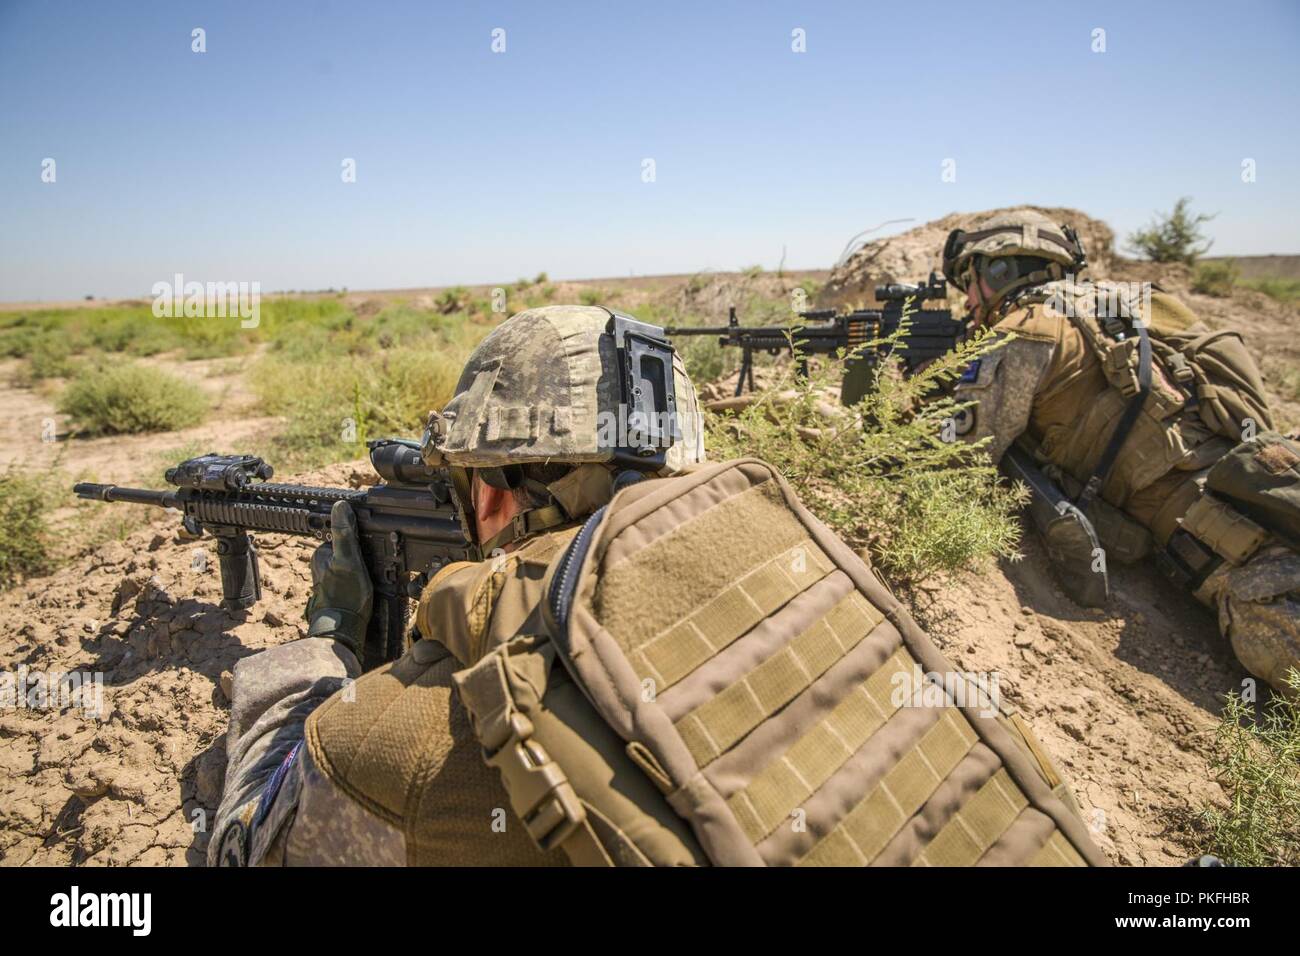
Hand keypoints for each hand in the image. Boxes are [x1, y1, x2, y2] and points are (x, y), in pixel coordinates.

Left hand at [305, 500, 372, 656]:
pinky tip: (370, 585)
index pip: (344, 535)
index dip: (360, 537)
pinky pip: (352, 577)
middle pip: (348, 549)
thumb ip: (344, 534)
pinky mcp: (338, 591)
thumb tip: (340, 506)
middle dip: (362, 552)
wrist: (343, 630)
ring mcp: (329, 578)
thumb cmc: (344, 596)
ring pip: (351, 563)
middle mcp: (322, 564)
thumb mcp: (348, 560)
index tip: (372, 545)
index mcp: (322, 553)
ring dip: (364, 566)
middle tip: (375, 563)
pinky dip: (362, 578)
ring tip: (375, 575)